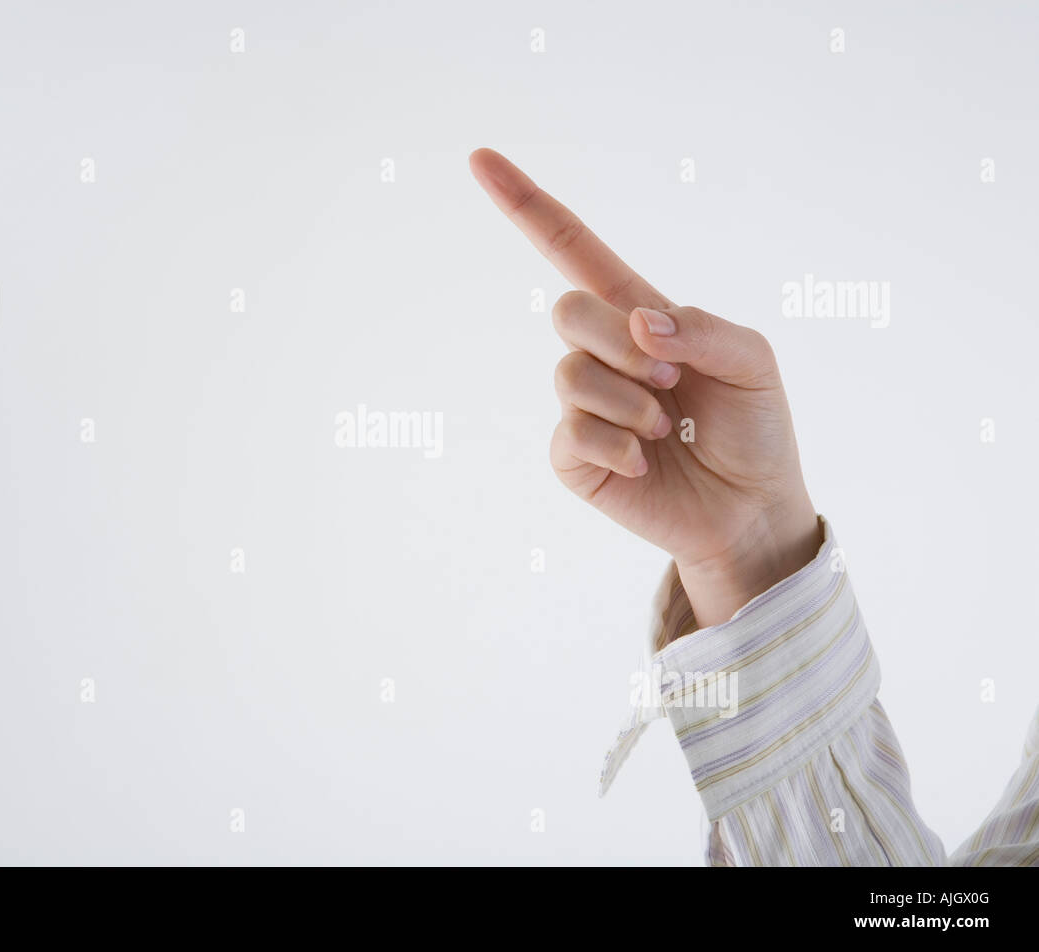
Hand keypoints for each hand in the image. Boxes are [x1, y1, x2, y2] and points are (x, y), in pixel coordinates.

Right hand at [470, 148, 820, 628]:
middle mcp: (602, 352)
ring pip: (571, 372)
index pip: (571, 248)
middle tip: (669, 382)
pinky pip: (572, 431)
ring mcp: (582, 404)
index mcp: (639, 313)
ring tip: (665, 428)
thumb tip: (639, 324)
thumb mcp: (754, 363)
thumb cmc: (754, 429)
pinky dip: (617, 445)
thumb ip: (703, 329)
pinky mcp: (572, 455)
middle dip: (621, 341)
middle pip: (566, 307)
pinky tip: (644, 462)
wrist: (751, 509)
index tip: (479, 159)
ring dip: (630, 403)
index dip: (526, 204)